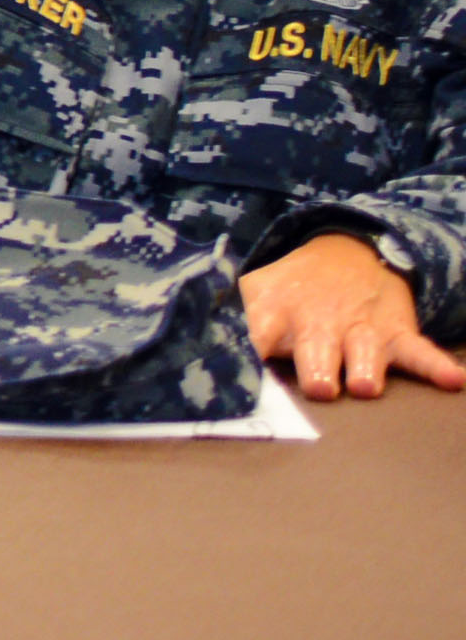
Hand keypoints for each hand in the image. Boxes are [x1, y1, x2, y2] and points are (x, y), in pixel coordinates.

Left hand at [243, 232, 465, 401]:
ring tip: (367, 385)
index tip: (243, 378)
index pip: (255, 334)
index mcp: (275, 313)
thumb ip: (230, 321)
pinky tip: (453, 379)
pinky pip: (419, 350)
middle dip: (318, 368)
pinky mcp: (396, 332)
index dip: (249, 354)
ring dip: (366, 366)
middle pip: (315, 347)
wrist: (348, 251)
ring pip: (364, 350)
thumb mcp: (255, 293)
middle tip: (320, 388)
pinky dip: (436, 365)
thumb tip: (199, 353)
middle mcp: (317, 321)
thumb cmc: (293, 289)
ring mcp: (360, 328)